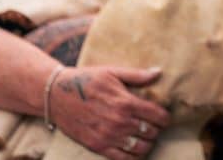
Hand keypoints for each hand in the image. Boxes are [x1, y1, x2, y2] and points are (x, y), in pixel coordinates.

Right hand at [50, 65, 170, 158]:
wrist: (57, 96)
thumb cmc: (86, 80)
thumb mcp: (112, 72)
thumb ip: (137, 75)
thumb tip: (158, 73)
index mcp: (126, 103)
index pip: (158, 116)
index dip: (165, 117)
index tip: (163, 115)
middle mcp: (120, 122)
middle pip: (152, 133)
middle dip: (156, 129)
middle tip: (152, 124)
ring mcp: (109, 137)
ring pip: (141, 148)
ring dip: (147, 143)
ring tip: (144, 136)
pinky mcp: (98, 147)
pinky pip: (123, 159)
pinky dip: (133, 156)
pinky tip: (132, 148)